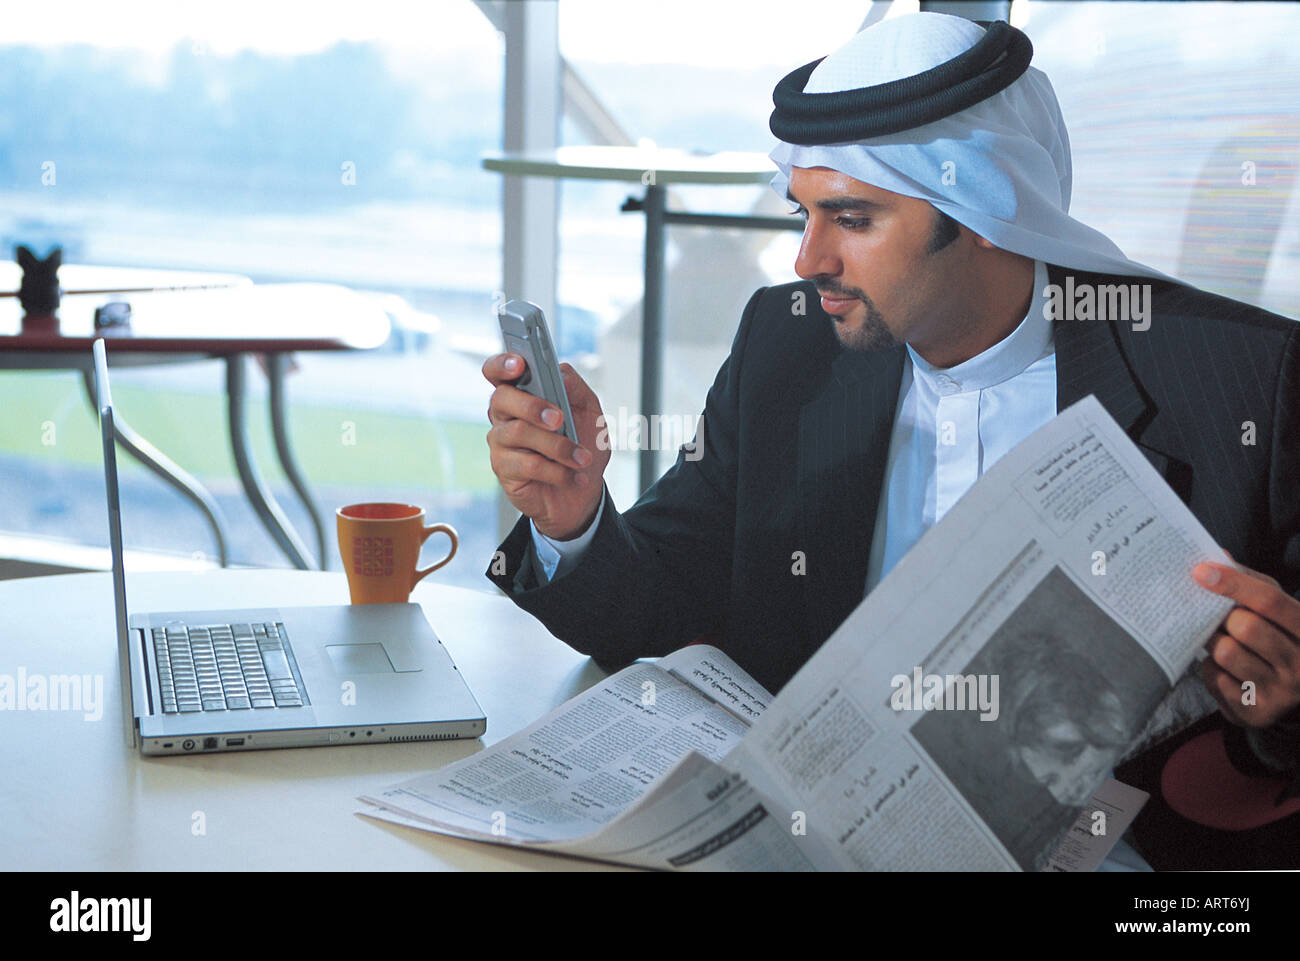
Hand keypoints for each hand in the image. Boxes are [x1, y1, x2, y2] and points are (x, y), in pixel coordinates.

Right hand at [483, 353, 610, 539]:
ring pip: (519, 433)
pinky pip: (528, 464)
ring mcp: (501, 442)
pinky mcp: (504, 469)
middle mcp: (505, 414)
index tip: (519, 363)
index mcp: (522, 392)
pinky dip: (557, 471)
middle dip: (531, 406)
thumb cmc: (581, 444)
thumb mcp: (590, 412)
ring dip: (559, 446)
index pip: (498, 371)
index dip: (502, 364)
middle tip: (559, 418)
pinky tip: (574, 476)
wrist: (583, 492)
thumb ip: (576, 387)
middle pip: (501, 398)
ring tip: (582, 458)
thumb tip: (561, 374)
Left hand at [1193, 555, 1299, 727]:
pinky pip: (1214, 679)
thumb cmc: (1279, 640)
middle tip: (1214, 617)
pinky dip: (1211, 669)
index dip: (1234, 583)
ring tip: (1220, 641)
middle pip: (1246, 627)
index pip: (1270, 600)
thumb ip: (1251, 582)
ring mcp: (1281, 693)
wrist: (1294, 698)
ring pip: (1227, 653)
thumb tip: (1217, 554)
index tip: (1200, 572)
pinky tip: (1226, 670)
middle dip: (1221, 618)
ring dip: (1213, 643)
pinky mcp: (1255, 713)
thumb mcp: (1276, 610)